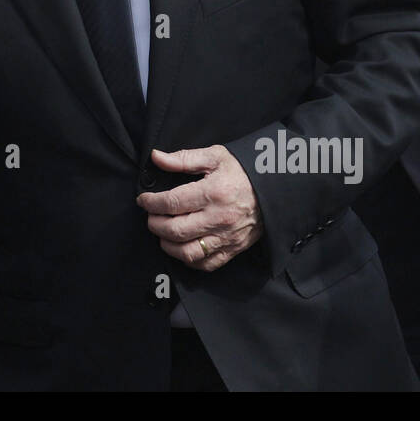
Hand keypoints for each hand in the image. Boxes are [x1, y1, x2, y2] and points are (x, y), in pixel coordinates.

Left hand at [136, 145, 261, 270]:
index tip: (144, 199)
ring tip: (162, 233)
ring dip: (167, 245)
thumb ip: (183, 158)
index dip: (151, 203)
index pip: (171, 203)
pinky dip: (188, 260)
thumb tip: (156, 157)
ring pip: (187, 252)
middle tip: (151, 216)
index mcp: (213, 192)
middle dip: (155, 224)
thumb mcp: (215, 156)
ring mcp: (226, 237)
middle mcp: (219, 218)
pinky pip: (206, 264)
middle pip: (175, 230)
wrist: (276, 189)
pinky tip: (181, 247)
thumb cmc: (243, 171)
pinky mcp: (233, 249)